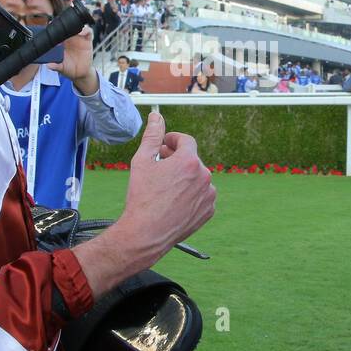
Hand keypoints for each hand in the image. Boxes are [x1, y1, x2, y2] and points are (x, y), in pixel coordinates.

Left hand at [50, 26, 95, 94]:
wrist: (80, 73)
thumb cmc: (69, 68)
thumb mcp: (61, 68)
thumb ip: (55, 66)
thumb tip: (48, 65)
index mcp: (61, 43)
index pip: (57, 32)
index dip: (54, 28)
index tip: (50, 27)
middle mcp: (69, 39)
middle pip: (67, 27)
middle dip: (64, 24)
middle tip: (61, 25)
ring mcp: (79, 38)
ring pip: (77, 27)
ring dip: (75, 26)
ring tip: (72, 28)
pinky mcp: (87, 40)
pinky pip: (88, 32)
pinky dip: (86, 30)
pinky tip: (82, 33)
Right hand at [73, 112, 215, 296]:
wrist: (147, 233)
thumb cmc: (142, 197)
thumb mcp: (142, 161)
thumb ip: (153, 136)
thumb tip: (156, 116)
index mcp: (190, 161)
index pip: (186, 141)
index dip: (173, 140)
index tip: (165, 145)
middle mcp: (204, 176)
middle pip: (191, 160)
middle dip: (176, 160)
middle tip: (159, 167)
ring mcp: (209, 195)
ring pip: (197, 178)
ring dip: (184, 178)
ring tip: (165, 187)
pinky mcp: (209, 211)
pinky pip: (201, 196)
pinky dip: (190, 195)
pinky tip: (174, 201)